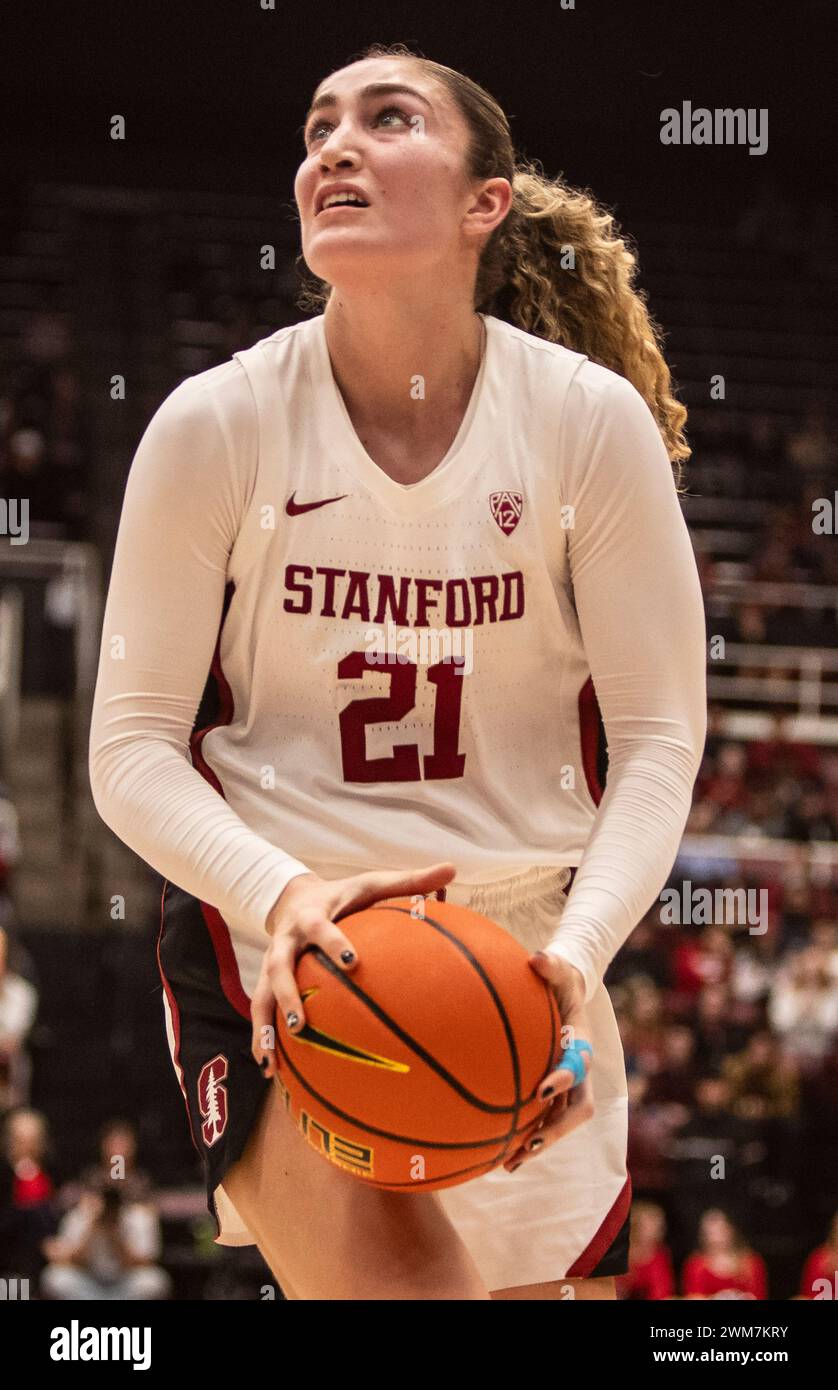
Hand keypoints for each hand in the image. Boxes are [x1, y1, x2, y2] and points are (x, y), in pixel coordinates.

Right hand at [251, 861, 456, 1077]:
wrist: (292, 897)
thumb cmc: (344, 895)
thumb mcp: (371, 883)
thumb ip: (409, 881)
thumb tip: (452, 869)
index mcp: (313, 916)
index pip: (321, 929)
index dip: (334, 944)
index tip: (351, 963)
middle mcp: (286, 942)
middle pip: (278, 968)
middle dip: (287, 995)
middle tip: (300, 1023)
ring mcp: (272, 963)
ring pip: (262, 996)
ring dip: (265, 1028)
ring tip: (271, 1060)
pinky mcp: (266, 982)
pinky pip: (261, 1011)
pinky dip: (263, 1039)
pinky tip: (271, 1070)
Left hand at [502, 951, 594, 1171]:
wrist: (565, 992)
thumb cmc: (558, 980)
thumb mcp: (557, 969)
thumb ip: (550, 965)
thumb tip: (538, 957)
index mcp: (580, 1044)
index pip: (578, 1066)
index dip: (564, 1078)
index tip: (543, 1089)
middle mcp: (578, 1071)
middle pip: (576, 1110)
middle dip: (555, 1129)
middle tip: (530, 1144)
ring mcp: (566, 1086)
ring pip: (559, 1123)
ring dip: (537, 1143)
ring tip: (509, 1163)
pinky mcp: (550, 1093)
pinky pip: (541, 1119)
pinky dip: (523, 1136)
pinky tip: (495, 1152)